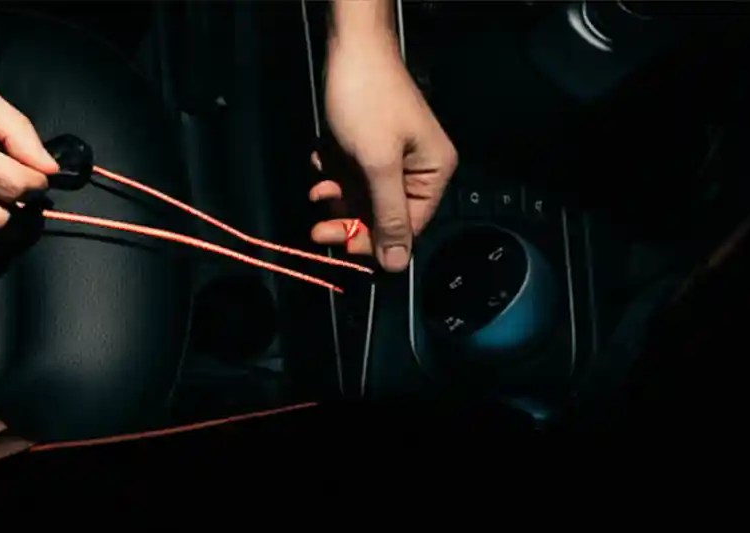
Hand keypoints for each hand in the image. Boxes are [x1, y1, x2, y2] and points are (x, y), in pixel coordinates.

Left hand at [309, 14, 456, 271]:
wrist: (349, 51)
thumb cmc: (368, 103)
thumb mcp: (378, 164)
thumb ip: (388, 216)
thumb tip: (398, 265)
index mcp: (432, 174)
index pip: (407, 227)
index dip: (373, 241)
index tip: (339, 246)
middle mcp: (416, 170)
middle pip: (381, 216)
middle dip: (348, 219)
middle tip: (317, 228)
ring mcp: (390, 158)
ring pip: (360, 198)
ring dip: (336, 196)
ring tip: (319, 186)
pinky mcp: (366, 147)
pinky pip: (349, 176)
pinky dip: (332, 174)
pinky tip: (321, 161)